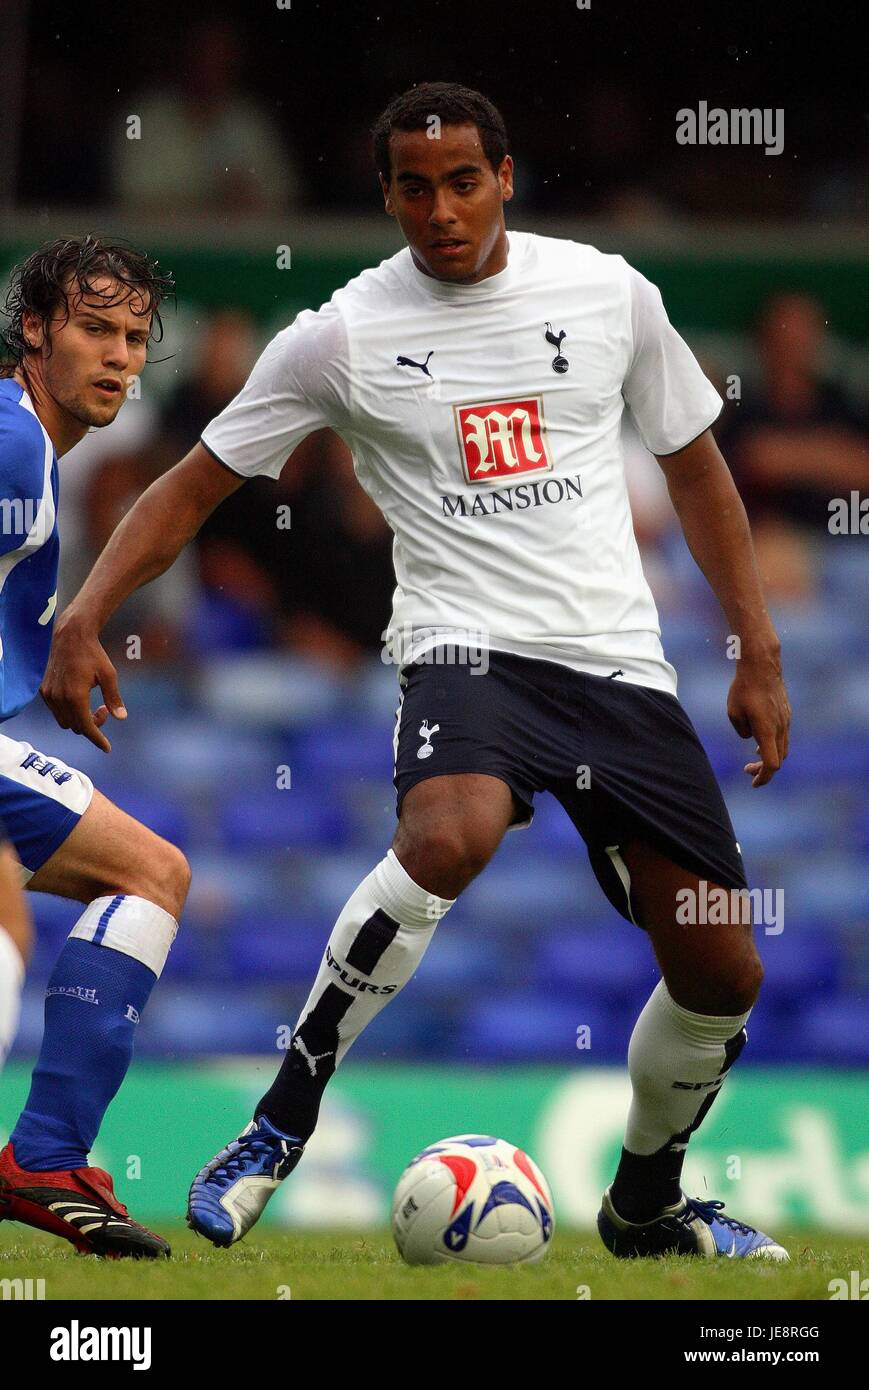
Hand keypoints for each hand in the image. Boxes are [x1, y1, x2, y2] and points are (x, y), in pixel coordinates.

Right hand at [39, 611, 126, 752]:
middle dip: (91, 725)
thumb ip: (114, 698)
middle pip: (76, 727)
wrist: (71, 637)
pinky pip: (56, 711)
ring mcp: (49, 695)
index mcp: (75, 696)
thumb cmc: (93, 654)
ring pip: (65, 721)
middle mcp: (59, 698)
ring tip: (93, 705)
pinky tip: (79, 699)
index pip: (86, 727)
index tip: (107, 748)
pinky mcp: (44, 690)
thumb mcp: (109, 675)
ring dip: (79, 720)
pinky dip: (69, 712)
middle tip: (104, 710)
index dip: (97, 739)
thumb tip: (121, 717)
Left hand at [727, 646, 790, 787]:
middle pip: (778, 759)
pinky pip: (783, 735)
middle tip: (747, 770)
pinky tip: (761, 740)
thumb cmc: (744, 688)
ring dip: (770, 756)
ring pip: (783, 748)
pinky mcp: (786, 713)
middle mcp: (781, 728)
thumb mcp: (733, 713)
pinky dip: (773, 744)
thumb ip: (742, 730)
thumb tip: (750, 737)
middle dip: (764, 770)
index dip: (763, 777)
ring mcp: (786, 720)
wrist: (762, 666)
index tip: (753, 782)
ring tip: (754, 759)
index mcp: (768, 731)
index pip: (772, 764)